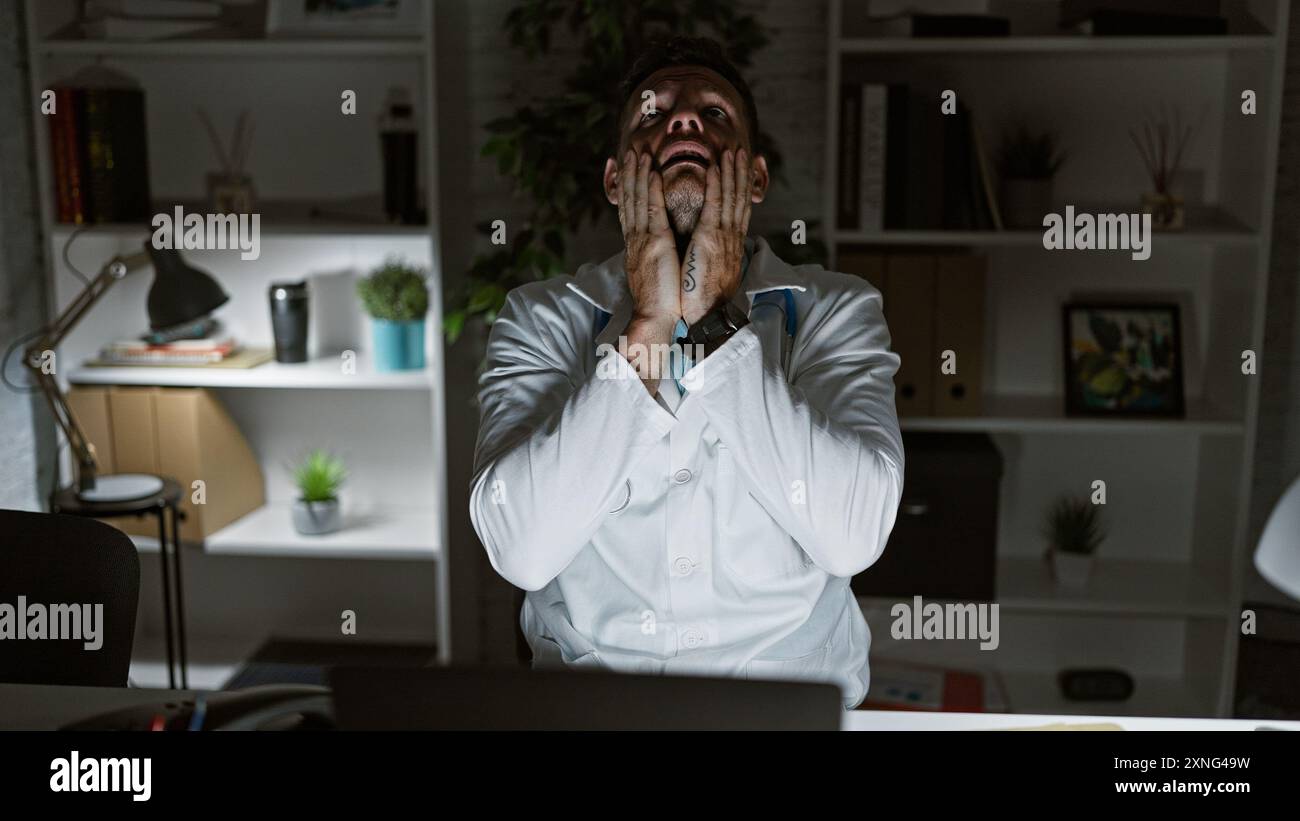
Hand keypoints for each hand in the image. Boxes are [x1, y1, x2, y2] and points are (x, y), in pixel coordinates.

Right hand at [617, 149, 679, 326]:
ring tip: (638, 153)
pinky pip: (652, 210)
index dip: (627, 190)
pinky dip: (650, 190)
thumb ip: (653, 255)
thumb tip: (656, 247)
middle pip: (629, 200)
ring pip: (638, 200)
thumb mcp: (654, 271)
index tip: (626, 172)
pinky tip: (652, 173)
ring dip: (638, 175)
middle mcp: (636, 240)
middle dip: (629, 175)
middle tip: (629, 152)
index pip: (629, 211)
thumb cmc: (661, 300)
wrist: (657, 317)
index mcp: (637, 246)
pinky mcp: (655, 244)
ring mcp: (643, 240)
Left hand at [680, 148, 752, 324]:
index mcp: (730, 245)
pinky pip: (715, 205)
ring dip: (731, 172)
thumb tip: (711, 248)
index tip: (743, 172)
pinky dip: (717, 185)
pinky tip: (716, 167)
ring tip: (732, 151)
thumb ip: (712, 254)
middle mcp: (731, 238)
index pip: (739, 211)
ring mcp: (723, 237)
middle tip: (743, 152)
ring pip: (730, 197)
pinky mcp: (710, 239)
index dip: (741, 190)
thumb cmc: (702, 299)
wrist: (703, 315)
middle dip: (741, 175)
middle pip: (740, 199)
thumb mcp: (711, 271)